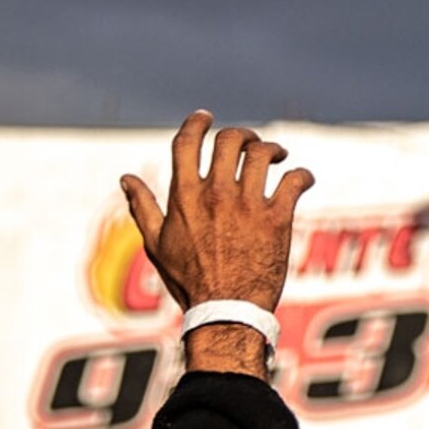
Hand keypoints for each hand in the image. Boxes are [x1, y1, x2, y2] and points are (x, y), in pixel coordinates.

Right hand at [119, 111, 311, 371]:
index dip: (197, 123)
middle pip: (230, 140)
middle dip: (241, 135)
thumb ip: (143, 207)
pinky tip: (302, 180)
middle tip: (249, 143)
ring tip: (277, 156)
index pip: (187, 143)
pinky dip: (302, 176)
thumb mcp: (156, 244)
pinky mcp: (277, 220)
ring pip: (263, 154)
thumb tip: (126, 178)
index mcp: (184, 196)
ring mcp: (248, 205)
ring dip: (272, 149)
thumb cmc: (189, 281)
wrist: (225, 312)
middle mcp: (216, 194)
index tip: (206, 117)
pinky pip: (294, 182)